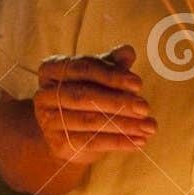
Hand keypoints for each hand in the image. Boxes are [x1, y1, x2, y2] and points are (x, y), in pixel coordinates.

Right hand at [33, 45, 157, 166]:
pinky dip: (118, 142)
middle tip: (145, 108)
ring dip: (124, 124)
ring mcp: (48, 121)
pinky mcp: (57, 144)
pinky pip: (91, 142)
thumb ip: (113, 64)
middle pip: (84, 96)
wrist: (68, 134)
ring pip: (89, 121)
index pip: (83, 68)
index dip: (111, 75)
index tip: (138, 84)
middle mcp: (44, 94)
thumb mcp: (100, 76)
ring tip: (149, 126)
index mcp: (52, 69)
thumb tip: (127, 51)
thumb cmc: (87, 95)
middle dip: (118, 102)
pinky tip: (139, 141)